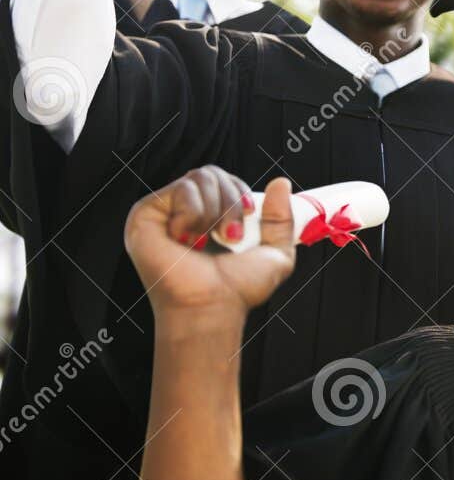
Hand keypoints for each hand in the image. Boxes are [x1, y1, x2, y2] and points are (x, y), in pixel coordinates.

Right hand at [125, 168, 294, 325]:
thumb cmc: (237, 289)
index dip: (239, 192)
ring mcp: (164, 213)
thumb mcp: (276, 252)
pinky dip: (192, 214)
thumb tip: (281, 182)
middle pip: (212, 173)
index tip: (248, 216)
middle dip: (231, 202)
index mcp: (210, 216)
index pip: (225, 179)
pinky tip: (187, 241)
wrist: (212, 306)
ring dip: (214, 212)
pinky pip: (179, 189)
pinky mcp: (145, 215)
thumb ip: (282, 217)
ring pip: (198, 178)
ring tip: (207, 242)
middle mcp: (185, 212)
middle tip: (231, 236)